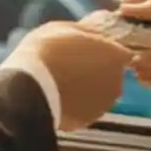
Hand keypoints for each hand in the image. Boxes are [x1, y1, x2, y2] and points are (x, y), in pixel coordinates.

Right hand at [8, 21, 133, 130]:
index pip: (121, 53)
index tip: (90, 50)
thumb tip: (94, 32)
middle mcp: (117, 82)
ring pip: (99, 94)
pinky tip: (58, 97)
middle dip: (97, 71)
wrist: (29, 88)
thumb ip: (87, 33)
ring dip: (87, 89)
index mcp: (116, 56)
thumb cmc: (48, 50)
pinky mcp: (87, 121)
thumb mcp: (67, 29)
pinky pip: (85, 109)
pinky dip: (76, 105)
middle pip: (111, 75)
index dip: (106, 52)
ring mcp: (103, 104)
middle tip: (71, 66)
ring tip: (62, 83)